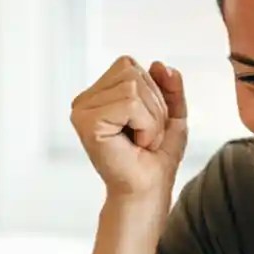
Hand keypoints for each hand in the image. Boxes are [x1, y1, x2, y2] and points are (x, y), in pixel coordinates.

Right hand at [70, 56, 188, 201]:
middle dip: (153, 106)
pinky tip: (135, 144)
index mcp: (98, 94)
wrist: (148, 190)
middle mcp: (85, 100)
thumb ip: (169, 86)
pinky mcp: (87, 122)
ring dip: (151, 119)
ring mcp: (82, 110)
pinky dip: (145, 125)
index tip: (145, 123)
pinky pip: (131, 103)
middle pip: (132, 73)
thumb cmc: (155, 157)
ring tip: (141, 141)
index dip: (151, 93)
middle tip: (145, 135)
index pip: (129, 65)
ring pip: (133, 88)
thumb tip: (160, 64)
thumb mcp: (171, 114)